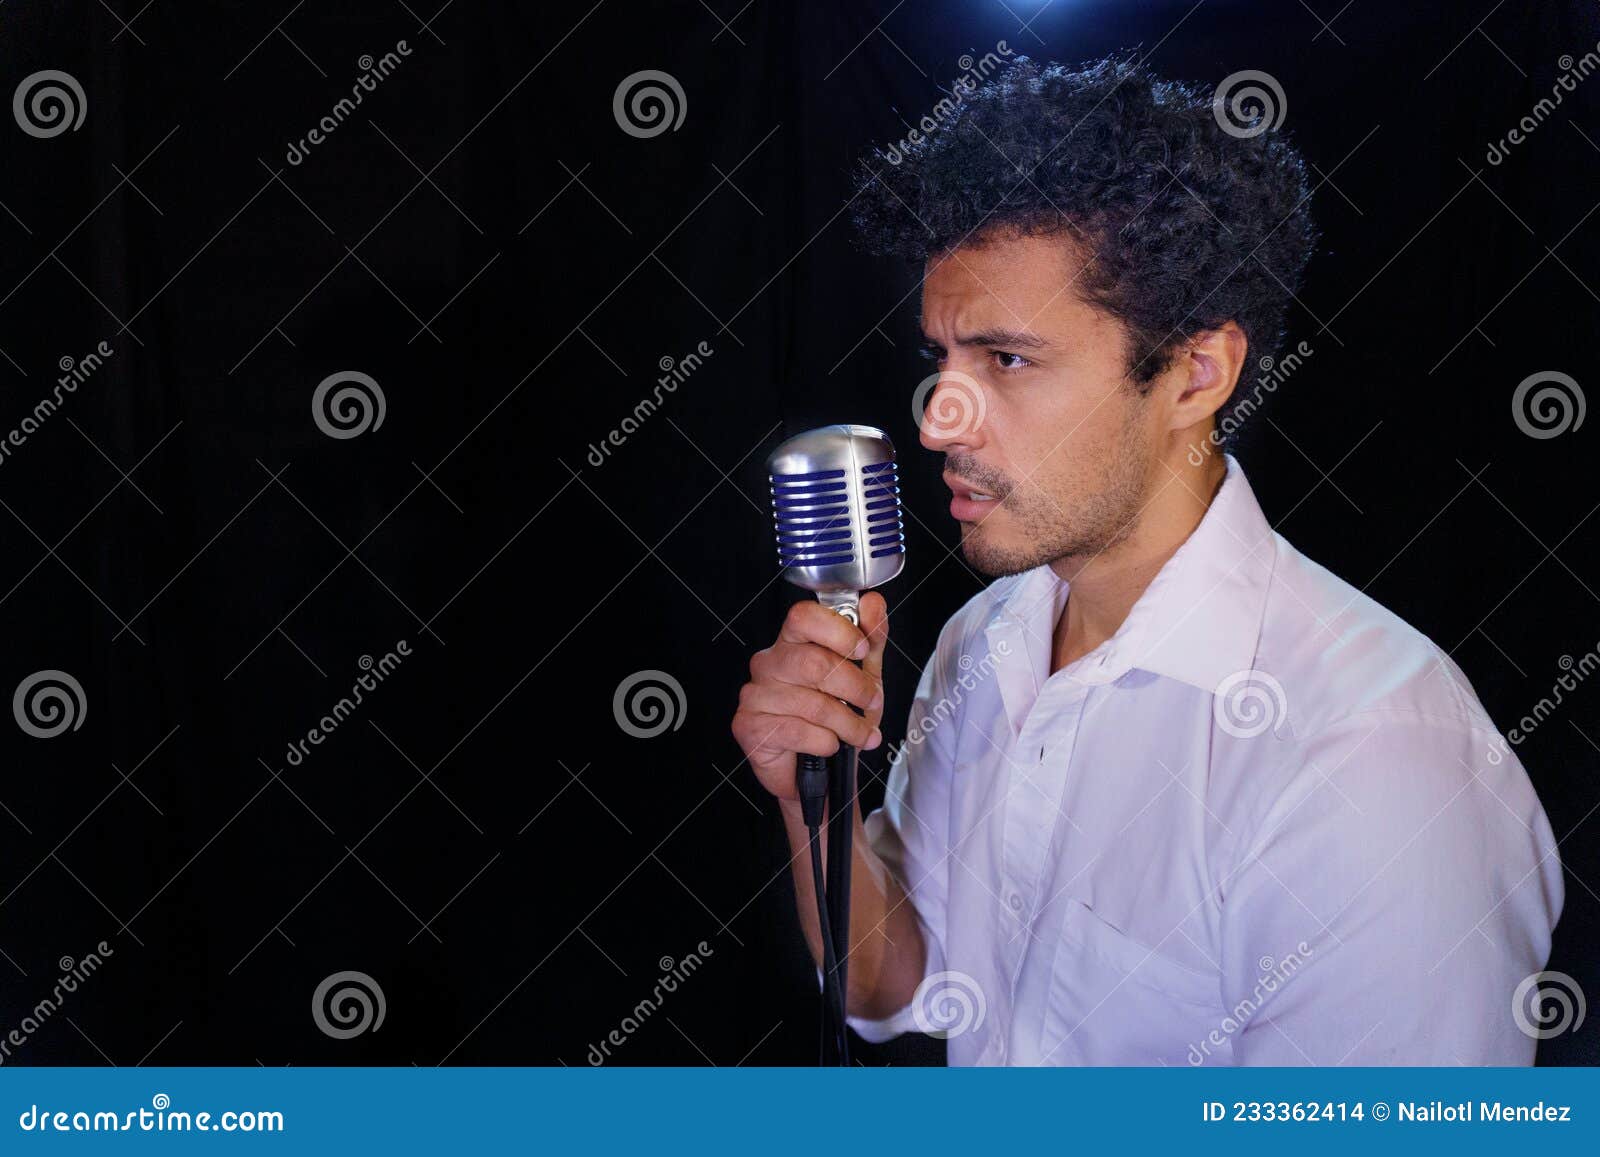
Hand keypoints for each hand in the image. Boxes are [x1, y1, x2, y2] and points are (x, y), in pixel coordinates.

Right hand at [730, 592, 887, 800]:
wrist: (820, 772)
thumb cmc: (837, 719)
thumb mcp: (864, 675)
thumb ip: (870, 639)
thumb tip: (873, 602)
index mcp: (793, 642)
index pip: (803, 616)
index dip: (837, 630)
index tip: (862, 650)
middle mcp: (769, 663)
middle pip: (814, 663)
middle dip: (855, 688)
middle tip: (872, 703)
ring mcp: (755, 694)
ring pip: (811, 702)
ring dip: (848, 724)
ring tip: (862, 735)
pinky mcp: (748, 725)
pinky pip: (797, 730)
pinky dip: (825, 743)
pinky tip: (829, 746)